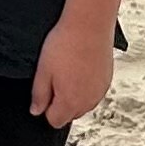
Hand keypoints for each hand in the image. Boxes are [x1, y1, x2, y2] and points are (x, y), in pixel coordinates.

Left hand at [30, 12, 114, 126]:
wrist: (90, 24)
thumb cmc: (65, 45)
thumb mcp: (43, 71)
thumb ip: (39, 95)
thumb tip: (36, 111)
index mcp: (70, 103)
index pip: (54, 121)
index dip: (46, 108)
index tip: (45, 90)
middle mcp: (88, 102)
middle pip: (70, 114)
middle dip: (61, 103)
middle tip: (56, 78)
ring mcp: (100, 92)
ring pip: (83, 104)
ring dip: (75, 95)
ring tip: (69, 71)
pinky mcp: (107, 80)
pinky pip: (94, 92)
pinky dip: (87, 86)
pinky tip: (80, 67)